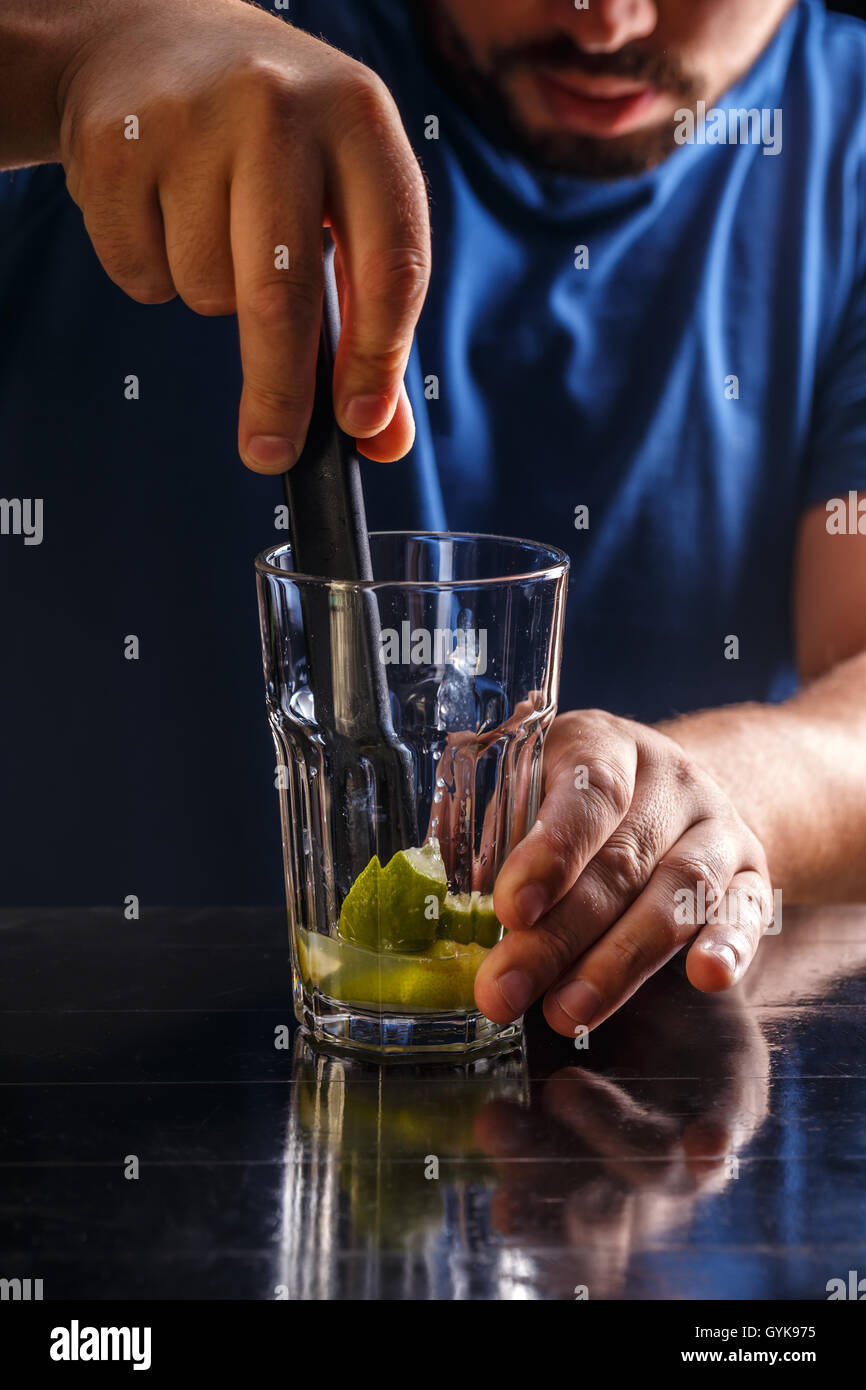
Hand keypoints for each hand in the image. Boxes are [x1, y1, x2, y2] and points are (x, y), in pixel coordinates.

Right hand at [56, 0, 429, 469]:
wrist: (154, 38)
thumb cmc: (272, 141)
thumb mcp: (342, 196)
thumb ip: (370, 318)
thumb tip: (381, 438)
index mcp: (360, 117)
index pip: (390, 261)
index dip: (379, 358)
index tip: (360, 425)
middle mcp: (279, 107)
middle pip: (283, 294)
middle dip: (280, 390)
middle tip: (271, 451)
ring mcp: (189, 120)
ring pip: (208, 292)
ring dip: (212, 297)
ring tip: (211, 226)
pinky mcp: (113, 145)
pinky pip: (142, 278)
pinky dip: (155, 277)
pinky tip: (162, 213)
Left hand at [475, 709, 772, 1034]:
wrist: (675, 788)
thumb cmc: (576, 799)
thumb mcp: (532, 787)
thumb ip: (495, 830)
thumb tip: (447, 903)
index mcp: (604, 744)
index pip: (588, 792)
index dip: (550, 852)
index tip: (508, 909)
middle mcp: (672, 780)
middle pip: (620, 862)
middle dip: (559, 936)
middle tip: (506, 991)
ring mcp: (719, 827)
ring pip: (678, 894)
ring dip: (621, 962)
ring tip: (568, 1013)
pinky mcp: (753, 875)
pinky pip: (749, 912)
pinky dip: (731, 946)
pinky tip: (706, 980)